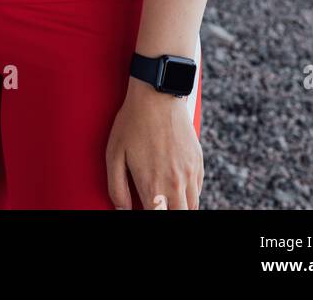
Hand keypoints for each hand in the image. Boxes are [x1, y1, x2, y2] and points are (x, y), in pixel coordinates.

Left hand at [106, 77, 202, 209]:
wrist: (157, 94)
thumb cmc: (132, 122)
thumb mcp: (114, 154)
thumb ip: (117, 188)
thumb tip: (122, 210)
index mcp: (152, 186)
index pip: (157, 218)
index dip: (151, 215)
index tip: (146, 207)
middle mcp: (175, 184)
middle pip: (179, 216)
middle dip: (167, 213)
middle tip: (156, 203)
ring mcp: (190, 173)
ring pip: (192, 207)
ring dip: (180, 207)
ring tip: (166, 199)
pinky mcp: (198, 162)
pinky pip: (198, 189)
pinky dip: (189, 194)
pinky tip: (176, 186)